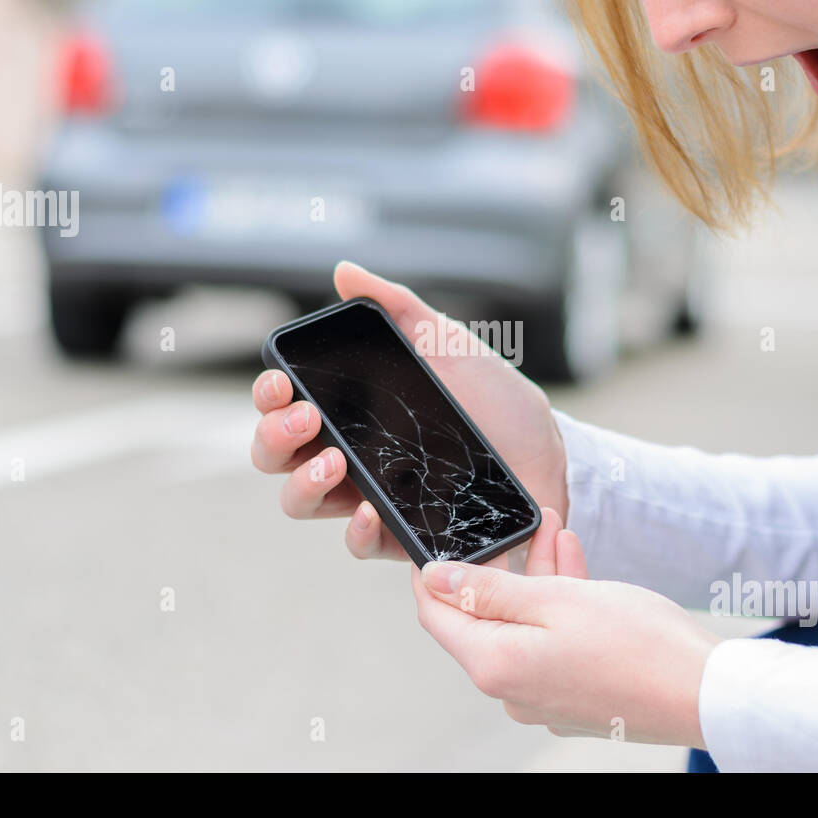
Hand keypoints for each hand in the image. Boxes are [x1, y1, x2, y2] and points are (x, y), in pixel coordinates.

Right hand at [251, 262, 569, 562]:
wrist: (550, 447)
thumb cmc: (494, 396)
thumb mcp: (447, 343)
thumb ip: (398, 307)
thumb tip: (345, 272)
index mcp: (350, 410)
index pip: (283, 407)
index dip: (268, 397)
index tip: (281, 381)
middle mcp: (349, 454)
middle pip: (276, 458)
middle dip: (274, 437)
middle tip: (306, 417)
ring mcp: (370, 497)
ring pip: (302, 504)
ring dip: (302, 483)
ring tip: (333, 461)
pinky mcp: (403, 535)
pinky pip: (359, 545)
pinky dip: (354, 531)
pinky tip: (368, 509)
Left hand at [411, 514, 722, 746]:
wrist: (705, 692)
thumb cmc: (639, 644)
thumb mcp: (555, 598)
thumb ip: (488, 589)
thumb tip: (434, 579)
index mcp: (495, 666)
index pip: (437, 615)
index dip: (432, 574)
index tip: (438, 541)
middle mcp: (512, 691)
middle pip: (486, 618)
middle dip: (503, 564)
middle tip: (526, 522)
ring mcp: (544, 698)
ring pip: (524, 626)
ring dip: (537, 578)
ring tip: (558, 531)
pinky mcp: (574, 698)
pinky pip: (550, 644)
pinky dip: (559, 607)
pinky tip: (577, 566)